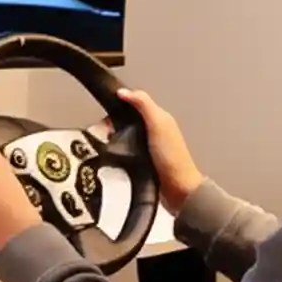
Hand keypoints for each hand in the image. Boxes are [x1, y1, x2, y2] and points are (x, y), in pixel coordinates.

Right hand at [113, 88, 203, 214]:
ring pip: (123, 135)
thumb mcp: (158, 124)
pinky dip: (117, 151)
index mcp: (159, 118)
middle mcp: (153, 131)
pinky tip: (111, 155)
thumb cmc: (171, 157)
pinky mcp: (141, 162)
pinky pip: (124, 151)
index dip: (119, 104)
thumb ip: (143, 104)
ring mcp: (147, 147)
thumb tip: (123, 92)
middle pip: (126, 119)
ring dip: (113, 138)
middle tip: (103, 131)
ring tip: (105, 143)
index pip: (134, 103)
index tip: (106, 111)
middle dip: (112, 123)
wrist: (178, 189)